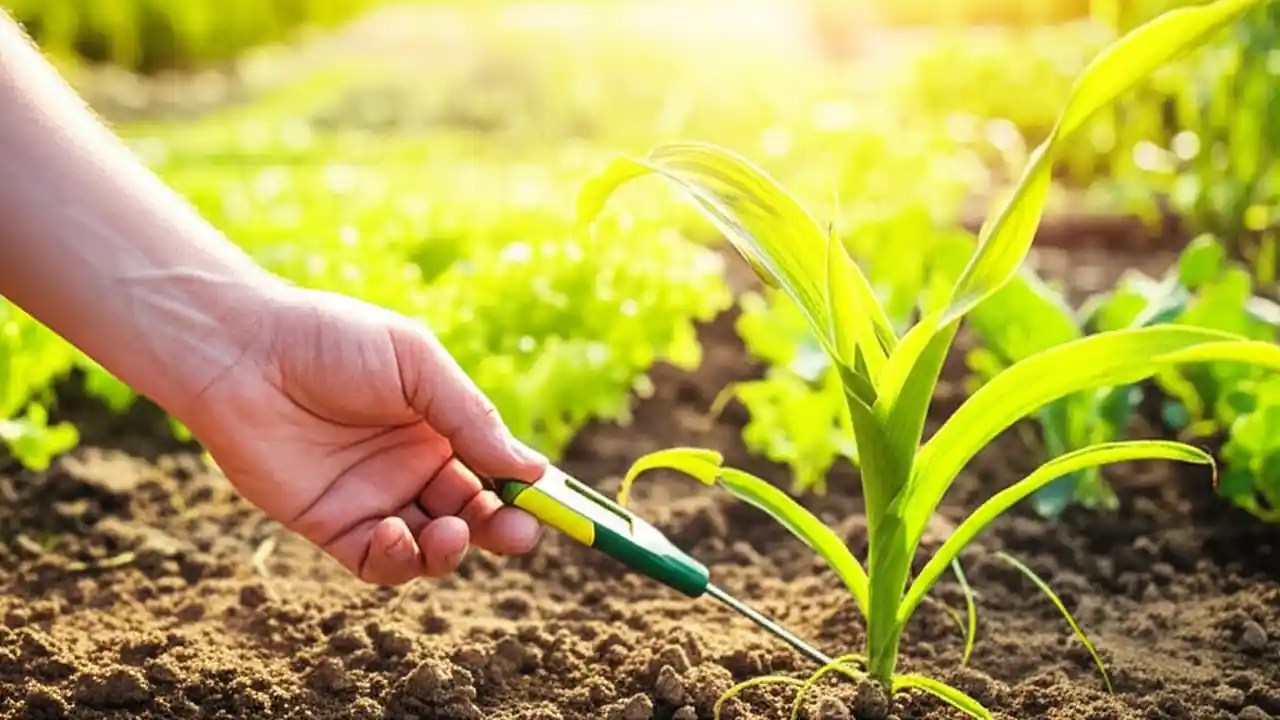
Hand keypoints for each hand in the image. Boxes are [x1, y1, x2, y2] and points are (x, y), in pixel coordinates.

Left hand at [183, 286, 546, 584]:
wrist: (242, 354)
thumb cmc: (332, 341)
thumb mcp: (417, 365)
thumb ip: (471, 417)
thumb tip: (532, 470)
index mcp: (439, 425)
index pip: (496, 470)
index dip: (526, 491)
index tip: (553, 505)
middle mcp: (412, 467)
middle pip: (473, 514)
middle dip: (502, 528)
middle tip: (520, 534)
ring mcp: (373, 498)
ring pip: (431, 546)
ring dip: (452, 549)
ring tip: (449, 532)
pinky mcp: (330, 525)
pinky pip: (377, 562)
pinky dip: (398, 560)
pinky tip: (397, 535)